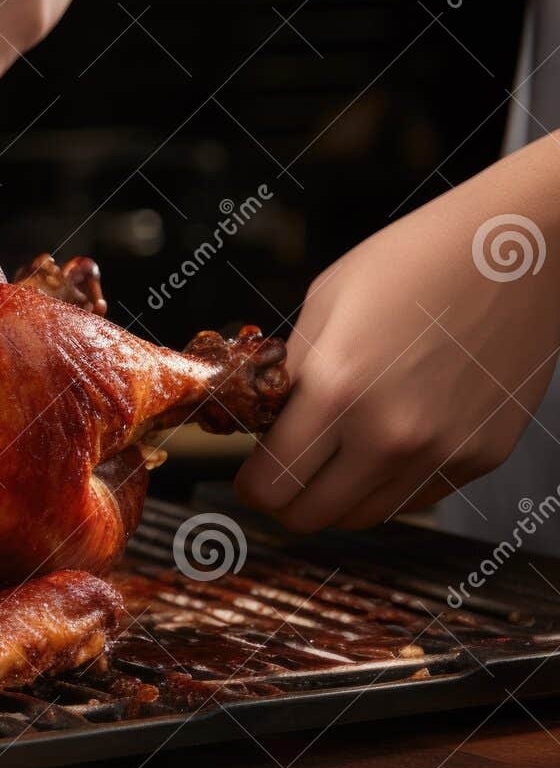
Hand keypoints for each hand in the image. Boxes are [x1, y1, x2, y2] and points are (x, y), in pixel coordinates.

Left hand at [236, 160, 559, 531]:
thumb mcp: (324, 305)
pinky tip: (385, 445)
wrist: (515, 250)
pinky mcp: (481, 456)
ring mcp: (441, 451)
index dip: (251, 485)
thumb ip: (290, 376)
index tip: (251, 476)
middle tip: (284, 475)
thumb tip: (266, 426)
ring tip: (332, 461)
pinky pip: (414, 498)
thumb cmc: (414, 262)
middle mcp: (390, 433)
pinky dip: (389, 485)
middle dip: (286, 500)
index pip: (271, 483)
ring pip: (362, 517)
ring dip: (336, 499)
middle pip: (311, 516)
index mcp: (337, 388)